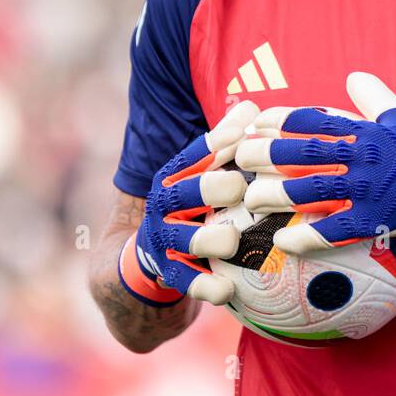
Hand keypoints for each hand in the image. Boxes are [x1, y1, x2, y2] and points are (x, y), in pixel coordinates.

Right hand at [118, 101, 256, 305]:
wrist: (146, 258)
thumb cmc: (191, 205)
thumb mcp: (200, 173)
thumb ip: (225, 142)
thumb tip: (250, 105)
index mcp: (175, 174)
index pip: (196, 154)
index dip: (218, 143)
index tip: (244, 133)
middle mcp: (165, 204)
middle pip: (188, 192)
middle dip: (212, 188)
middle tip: (240, 187)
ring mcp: (164, 239)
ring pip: (187, 239)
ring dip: (210, 239)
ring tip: (233, 241)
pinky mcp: (168, 273)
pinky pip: (187, 282)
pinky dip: (207, 287)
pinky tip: (227, 290)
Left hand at [235, 73, 395, 257]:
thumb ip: (373, 96)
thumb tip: (350, 76)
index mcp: (366, 130)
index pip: (316, 119)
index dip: (281, 120)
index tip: (252, 121)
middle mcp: (365, 157)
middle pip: (307, 152)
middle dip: (269, 153)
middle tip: (237, 156)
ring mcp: (370, 189)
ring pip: (315, 189)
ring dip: (279, 193)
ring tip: (251, 198)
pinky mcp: (378, 220)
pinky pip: (338, 230)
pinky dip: (310, 236)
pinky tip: (285, 241)